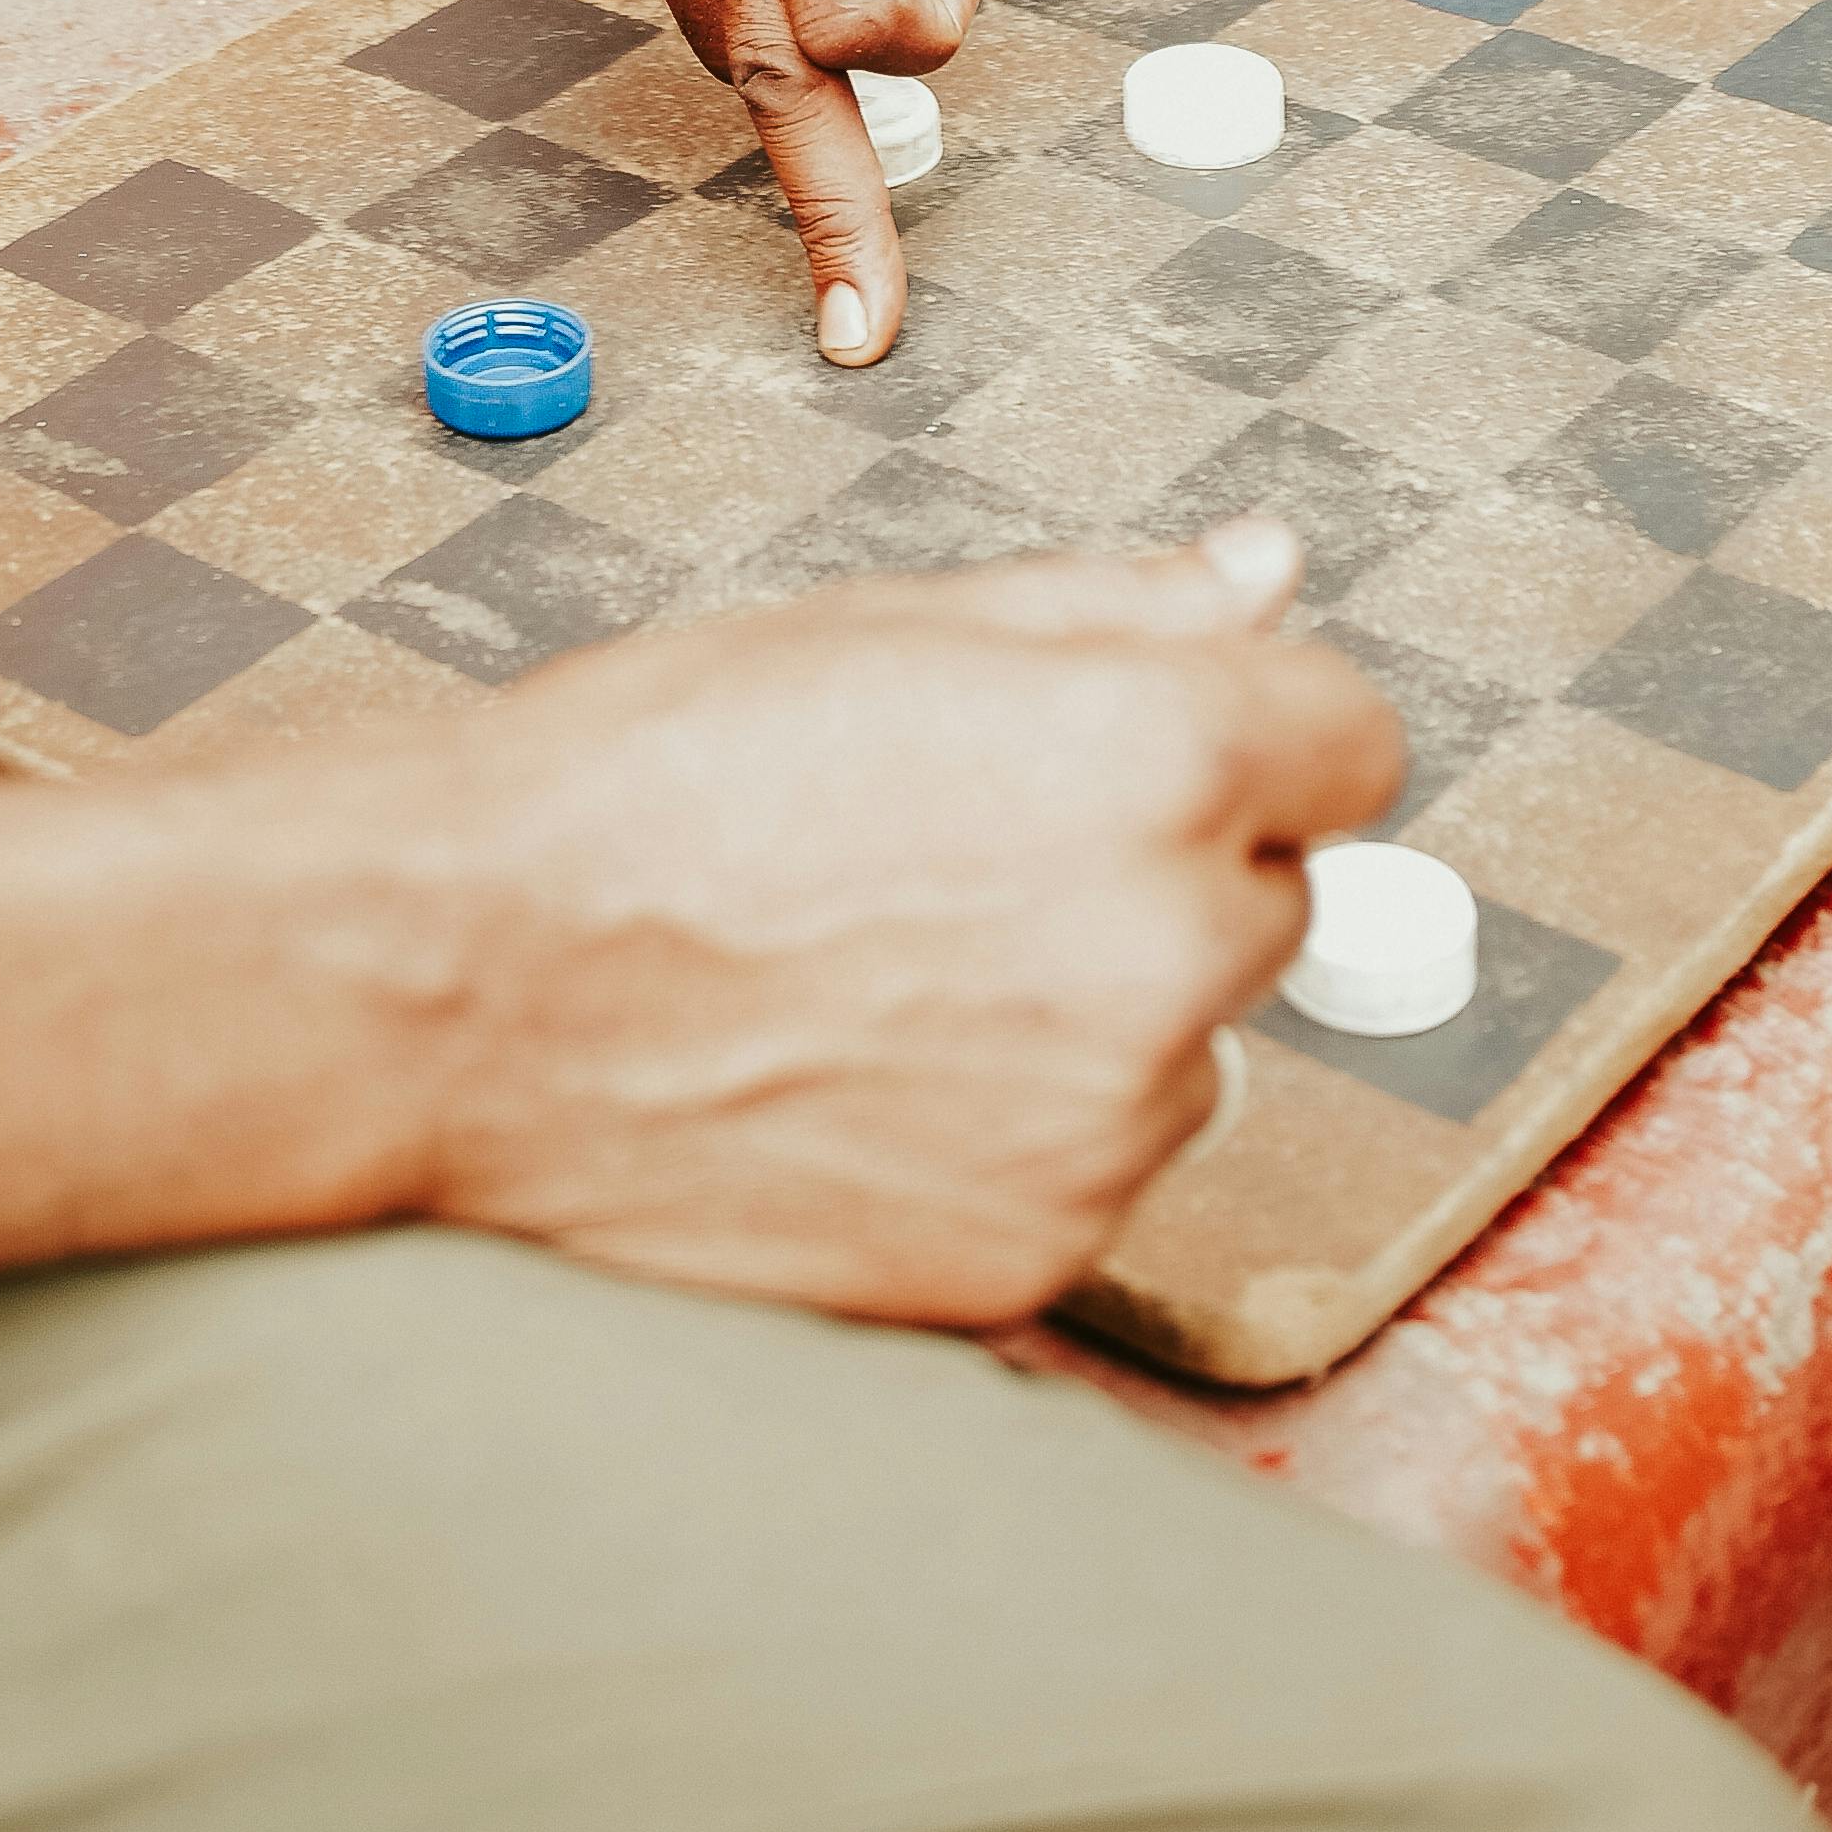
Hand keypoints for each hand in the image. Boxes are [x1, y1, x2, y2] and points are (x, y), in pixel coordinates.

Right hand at [417, 518, 1397, 1323]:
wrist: (478, 979)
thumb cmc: (665, 772)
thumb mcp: (898, 622)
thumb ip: (1123, 606)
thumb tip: (1270, 573)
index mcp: (1156, 758)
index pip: (1352, 745)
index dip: (1250, 728)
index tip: (1151, 740)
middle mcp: (1167, 949)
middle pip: (1266, 898)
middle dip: (1159, 867)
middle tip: (958, 848)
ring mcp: (1108, 1125)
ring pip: (1181, 1043)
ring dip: (1090, 1007)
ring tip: (886, 966)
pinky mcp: (1038, 1257)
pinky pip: (1094, 1169)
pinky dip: (1018, 1132)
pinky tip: (868, 1074)